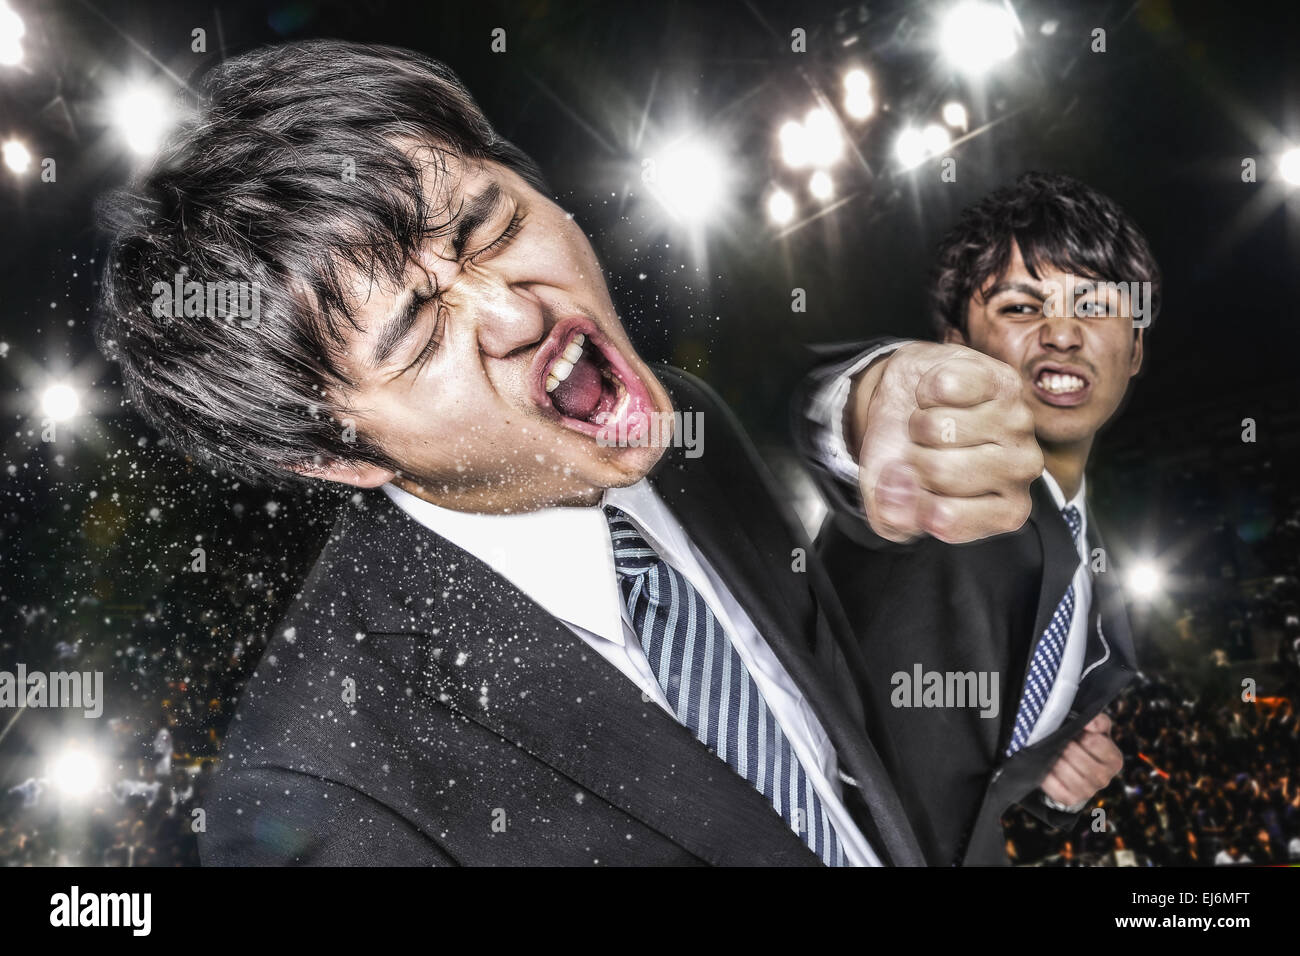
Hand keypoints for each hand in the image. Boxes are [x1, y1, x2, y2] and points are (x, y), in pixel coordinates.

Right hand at [846, 342, 1041, 542]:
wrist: (909, 403)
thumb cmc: (910, 456)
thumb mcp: (892, 501)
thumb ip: (892, 514)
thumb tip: (903, 485)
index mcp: (1005, 511)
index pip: (943, 518)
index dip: (910, 497)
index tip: (916, 484)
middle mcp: (1023, 471)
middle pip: (941, 471)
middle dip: (915, 457)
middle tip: (924, 450)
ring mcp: (1018, 423)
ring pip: (941, 427)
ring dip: (920, 423)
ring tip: (933, 425)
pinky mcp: (1004, 381)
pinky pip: (946, 387)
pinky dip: (927, 391)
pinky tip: (940, 398)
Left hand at [1041, 714, 1123, 807]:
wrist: (1074, 766)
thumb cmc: (1086, 742)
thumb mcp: (1096, 728)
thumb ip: (1097, 720)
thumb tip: (1088, 723)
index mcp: (1114, 760)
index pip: (1095, 743)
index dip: (1081, 734)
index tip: (1076, 732)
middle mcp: (1104, 779)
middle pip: (1078, 757)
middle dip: (1065, 745)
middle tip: (1059, 740)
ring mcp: (1087, 791)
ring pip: (1064, 771)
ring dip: (1054, 758)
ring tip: (1053, 751)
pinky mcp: (1069, 799)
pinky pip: (1053, 785)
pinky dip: (1046, 774)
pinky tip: (1047, 766)